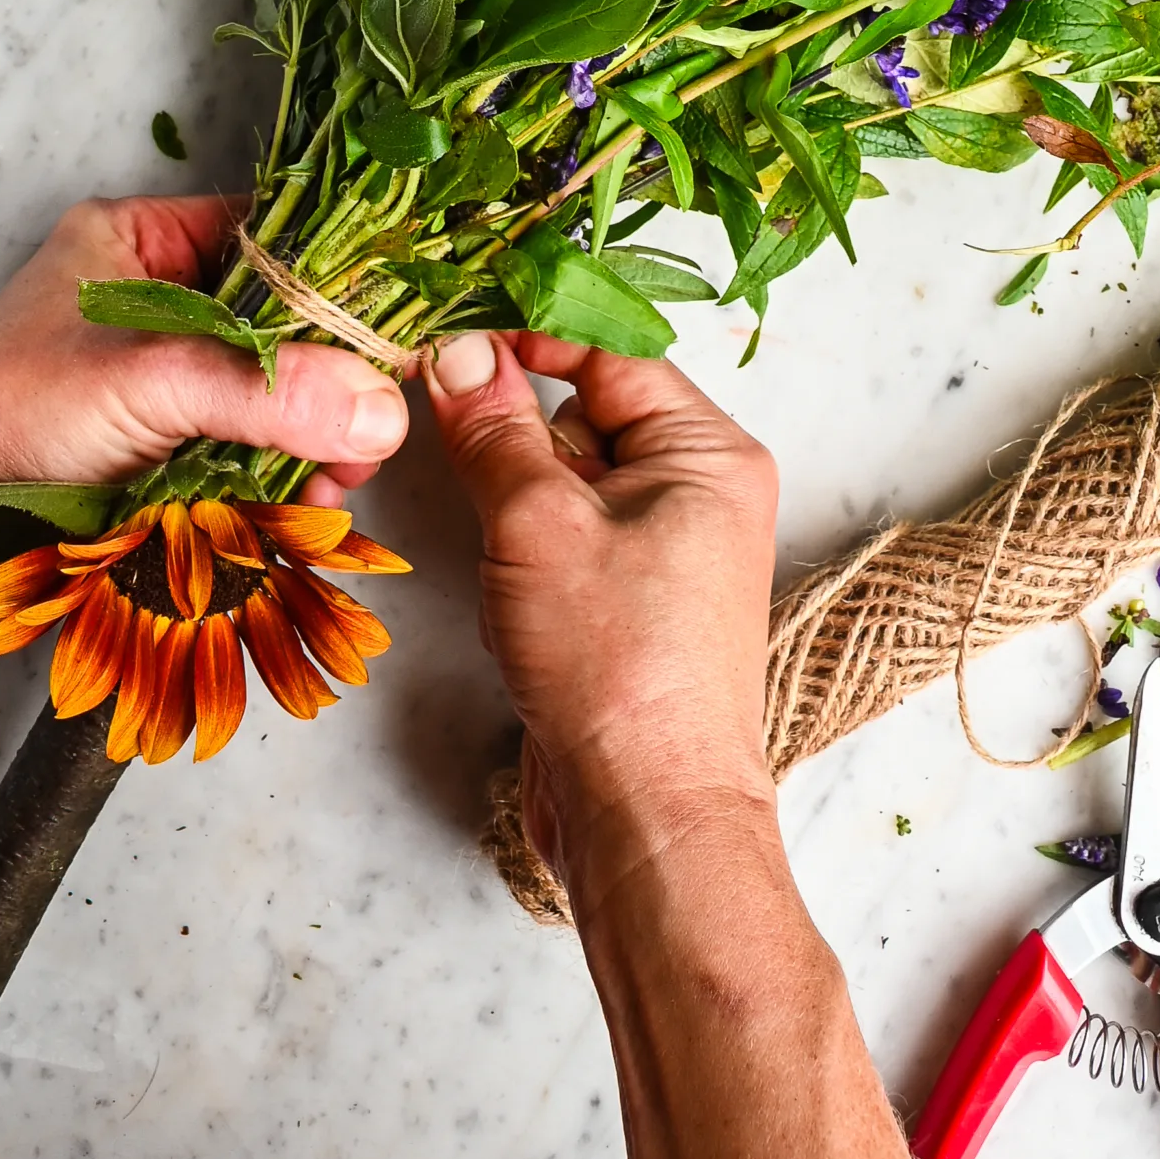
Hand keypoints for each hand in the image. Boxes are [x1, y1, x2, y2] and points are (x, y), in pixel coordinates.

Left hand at [0, 195, 410, 516]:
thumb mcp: (141, 386)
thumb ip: (262, 388)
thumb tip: (375, 405)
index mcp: (138, 241)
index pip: (274, 234)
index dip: (337, 283)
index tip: (390, 338)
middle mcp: (156, 297)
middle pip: (285, 322)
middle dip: (330, 379)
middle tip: (361, 435)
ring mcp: (161, 376)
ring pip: (275, 392)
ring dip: (311, 439)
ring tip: (331, 484)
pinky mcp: (163, 448)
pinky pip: (250, 449)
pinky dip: (279, 478)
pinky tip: (298, 509)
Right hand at [424, 329, 778, 905]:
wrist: (646, 814)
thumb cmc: (615, 664)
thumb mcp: (536, 523)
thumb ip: (493, 429)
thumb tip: (459, 352)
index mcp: (708, 452)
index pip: (609, 354)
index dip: (529, 344)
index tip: (450, 346)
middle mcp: (700, 492)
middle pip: (583, 418)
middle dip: (517, 449)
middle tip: (473, 472)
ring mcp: (667, 552)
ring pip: (561, 487)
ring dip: (514, 518)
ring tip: (513, 576)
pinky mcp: (630, 605)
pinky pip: (561, 546)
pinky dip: (522, 565)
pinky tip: (515, 613)